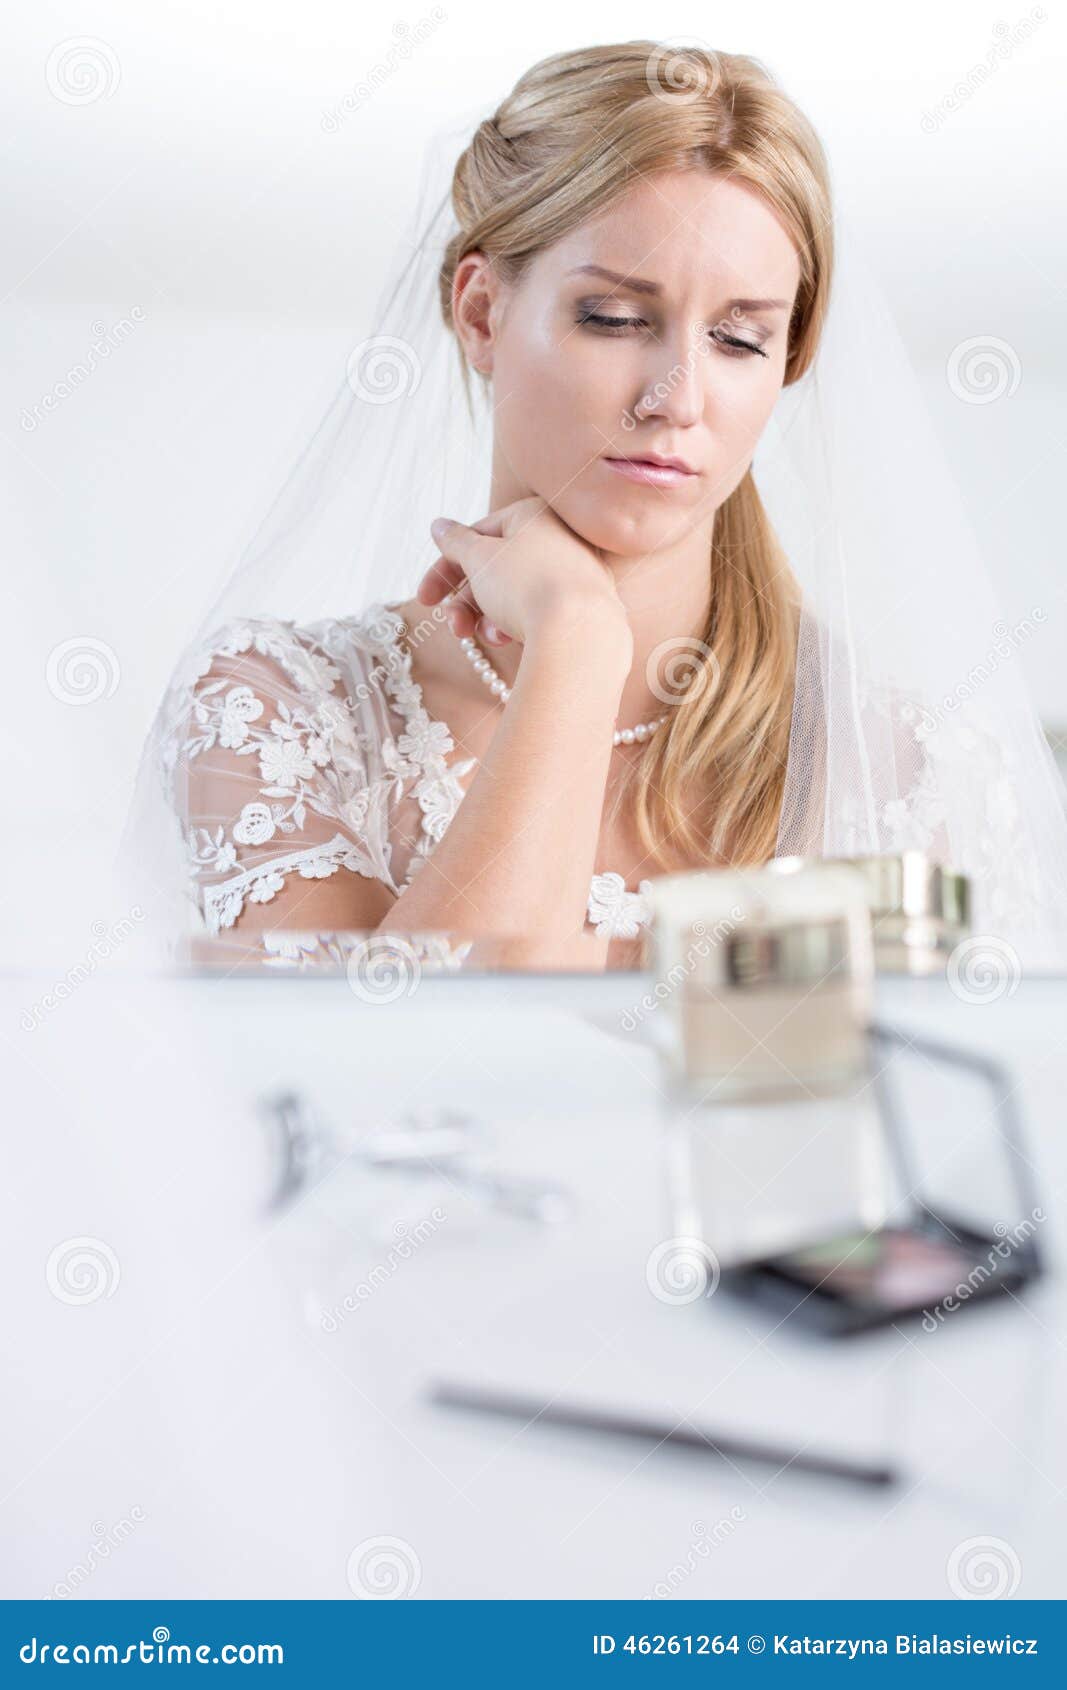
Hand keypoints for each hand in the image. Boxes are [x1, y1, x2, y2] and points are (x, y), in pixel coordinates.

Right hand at [417, 495, 626, 648]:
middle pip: (494, 569)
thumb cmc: (526, 585)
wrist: (579, 631)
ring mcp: (573, 572)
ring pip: (514, 593)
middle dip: (467, 604)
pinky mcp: (582, 605)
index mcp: (533, 514)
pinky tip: (511, 640)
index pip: (477, 536)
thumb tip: (440, 526)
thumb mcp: (480, 557)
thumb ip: (456, 542)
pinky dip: (518, 624)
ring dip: (490, 617)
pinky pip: (538, 610)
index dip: (446, 569)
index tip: (426, 598)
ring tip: (490, 637)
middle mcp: (557, 538)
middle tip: (455, 629)